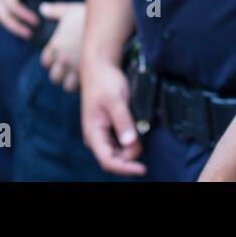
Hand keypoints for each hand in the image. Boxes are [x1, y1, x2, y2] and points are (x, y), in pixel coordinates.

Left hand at [39, 3, 84, 91]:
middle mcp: (63, 58)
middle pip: (54, 77)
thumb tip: (42, 8)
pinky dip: (84, 86)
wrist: (109, 22)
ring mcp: (75, 68)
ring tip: (81, 77)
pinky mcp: (89, 74)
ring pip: (66, 86)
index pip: (45, 62)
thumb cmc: (88, 15)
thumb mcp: (69, 10)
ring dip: (72, 82)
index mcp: (56, 45)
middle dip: (61, 74)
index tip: (61, 59)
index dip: (52, 62)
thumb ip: (54, 11)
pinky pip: (82, 88)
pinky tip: (90, 79)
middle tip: (71, 69)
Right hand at [80, 54, 146, 176]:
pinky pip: (120, 143)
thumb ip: (123, 121)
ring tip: (138, 128)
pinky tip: (135, 129)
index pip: (107, 160)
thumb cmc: (104, 81)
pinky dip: (129, 141)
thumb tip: (130, 143)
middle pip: (114, 159)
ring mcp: (101, 134)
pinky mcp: (108, 129)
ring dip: (130, 148)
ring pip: (118, 152)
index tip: (142, 169)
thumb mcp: (116, 100)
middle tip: (142, 137)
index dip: (125, 168)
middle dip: (130, 156)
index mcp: (93, 133)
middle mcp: (95, 137)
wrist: (99, 67)